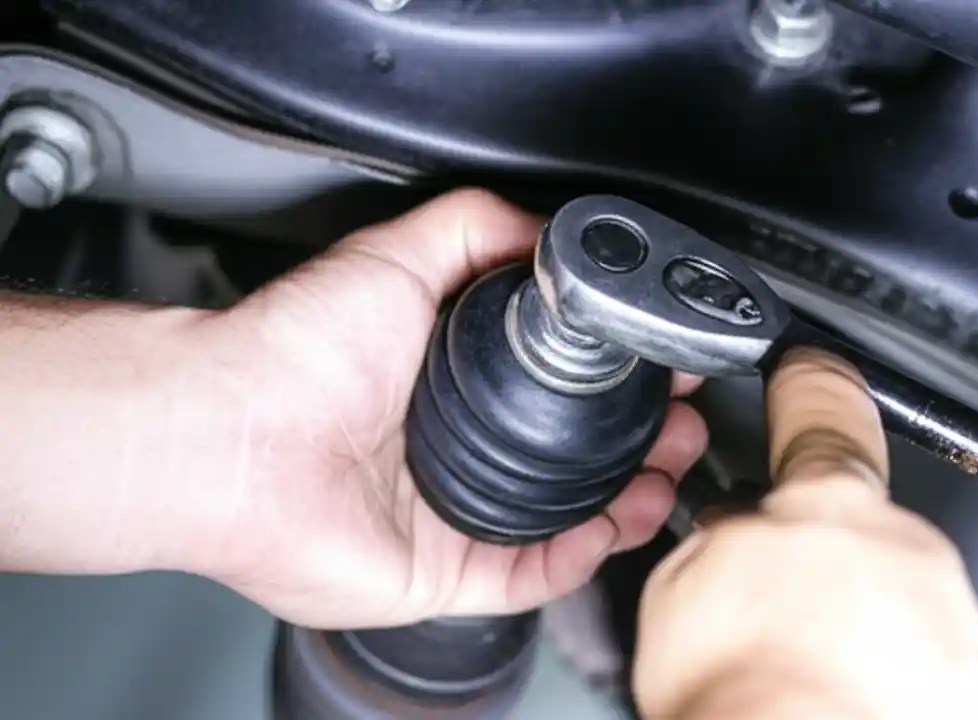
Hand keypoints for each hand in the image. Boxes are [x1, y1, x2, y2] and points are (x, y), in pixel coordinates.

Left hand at [181, 189, 706, 627]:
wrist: (232, 435)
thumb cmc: (295, 351)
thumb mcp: (398, 255)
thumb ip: (477, 229)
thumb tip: (550, 227)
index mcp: (452, 381)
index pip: (558, 384)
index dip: (617, 377)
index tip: (663, 363)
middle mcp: (457, 447)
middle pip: (575, 454)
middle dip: (642, 438)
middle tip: (682, 420)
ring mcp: (453, 511)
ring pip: (566, 516)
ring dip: (629, 496)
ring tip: (668, 466)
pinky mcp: (444, 570)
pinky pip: (529, 574)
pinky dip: (581, 554)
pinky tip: (617, 521)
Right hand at [632, 348, 977, 719]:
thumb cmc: (742, 704)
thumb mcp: (680, 595)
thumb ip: (721, 542)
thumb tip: (733, 530)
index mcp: (820, 506)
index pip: (821, 415)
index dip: (815, 388)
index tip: (816, 374)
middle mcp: (900, 542)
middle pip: (862, 526)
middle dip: (827, 558)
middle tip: (783, 614)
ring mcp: (948, 607)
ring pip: (900, 593)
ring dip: (865, 620)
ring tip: (815, 672)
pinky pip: (935, 652)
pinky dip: (901, 669)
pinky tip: (860, 693)